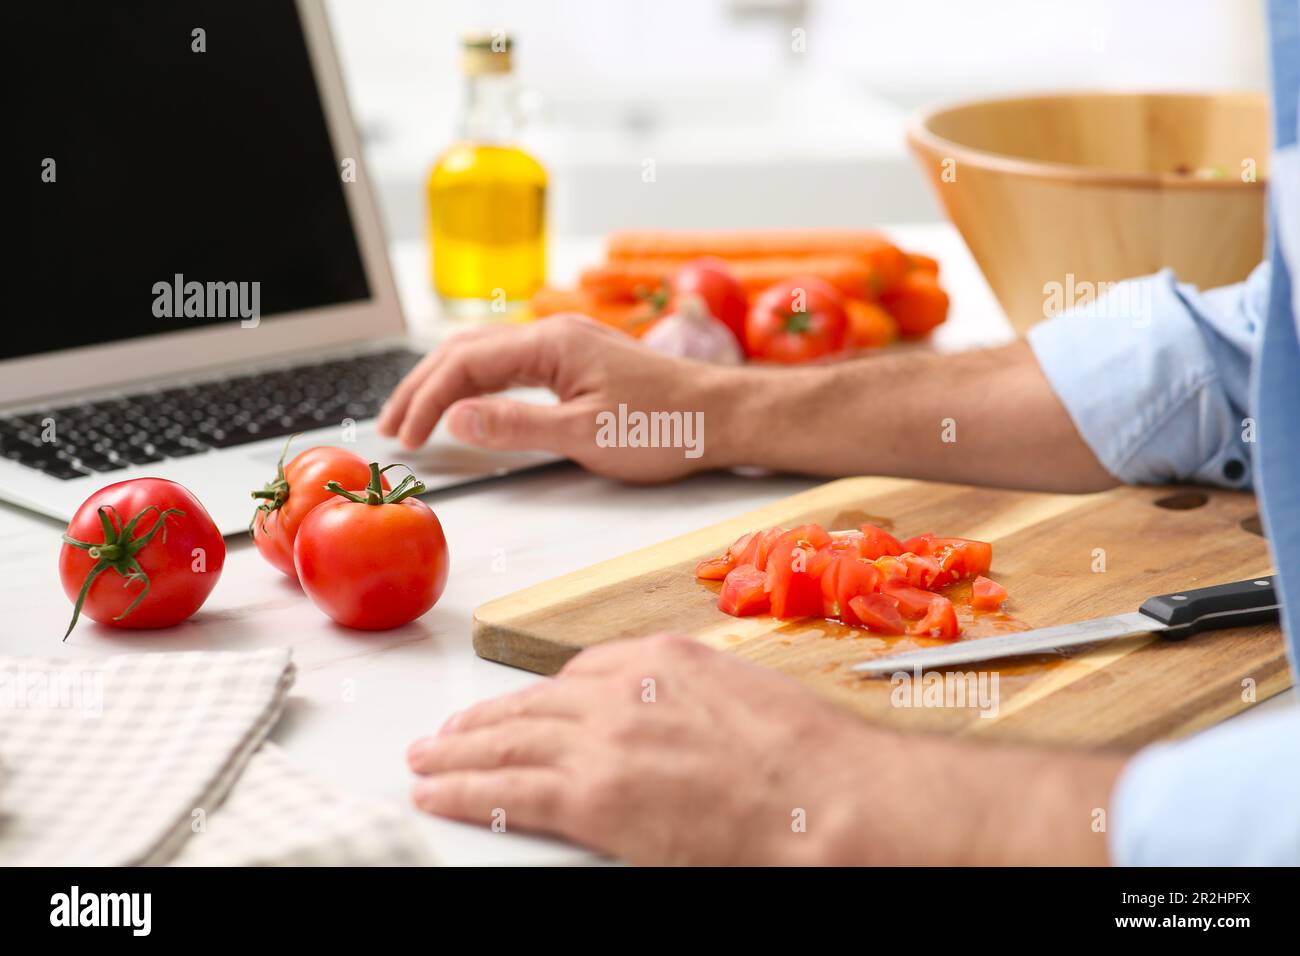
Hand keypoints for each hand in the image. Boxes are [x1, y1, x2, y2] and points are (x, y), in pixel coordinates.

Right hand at [377, 315, 741, 482]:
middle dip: (423, 387)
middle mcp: (555, 333)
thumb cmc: (666, 427)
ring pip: (486, 352)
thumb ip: (517, 425)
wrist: (720, 415)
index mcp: (552, 344)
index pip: (466, 363)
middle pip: (467, 350)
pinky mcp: (578, 358)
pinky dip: (478, 380)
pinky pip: (512, 361)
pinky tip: (468, 400)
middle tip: (392, 427)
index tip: (405, 439)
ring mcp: (567, 343)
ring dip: (447, 382)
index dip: (427, 400)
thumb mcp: (586, 436)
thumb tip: (456, 418)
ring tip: (416, 415)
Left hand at [407, 634, 1123, 864]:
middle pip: (530, 704)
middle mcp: (620, 690)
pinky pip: (508, 792)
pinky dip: (464, 791)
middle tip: (447, 730)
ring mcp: (601, 740)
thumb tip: (671, 724)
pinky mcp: (591, 796)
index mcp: (659, 659)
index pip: (577, 674)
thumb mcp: (744, 695)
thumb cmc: (806, 755)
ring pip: (507, 742)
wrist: (824, 795)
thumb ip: (690, 698)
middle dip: (482, 719)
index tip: (516, 710)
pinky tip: (440, 793)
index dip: (537, 698)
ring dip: (459, 752)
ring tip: (428, 759)